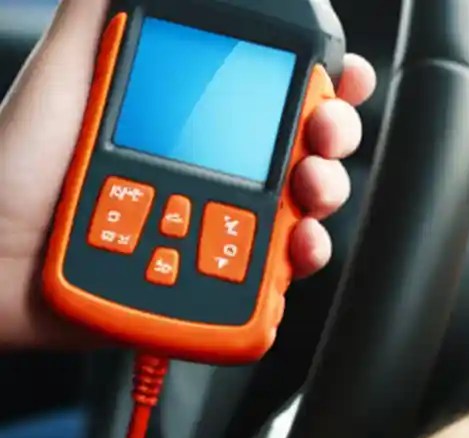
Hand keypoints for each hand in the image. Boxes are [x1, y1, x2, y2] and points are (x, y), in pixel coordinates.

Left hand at [0, 0, 375, 347]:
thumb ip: (102, 14)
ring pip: (308, 211)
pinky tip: (293, 246)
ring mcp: (224, 230)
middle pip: (309, 149)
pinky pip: (283, 276)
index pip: (277, 92)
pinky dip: (302, 261)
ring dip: (327, 196)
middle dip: (334, 137)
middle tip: (320, 137)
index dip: (323, 80)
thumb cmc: (13, 171)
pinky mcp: (220, 285)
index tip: (341, 73)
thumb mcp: (63, 71)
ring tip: (306, 193)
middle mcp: (218, 172)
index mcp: (194, 119)